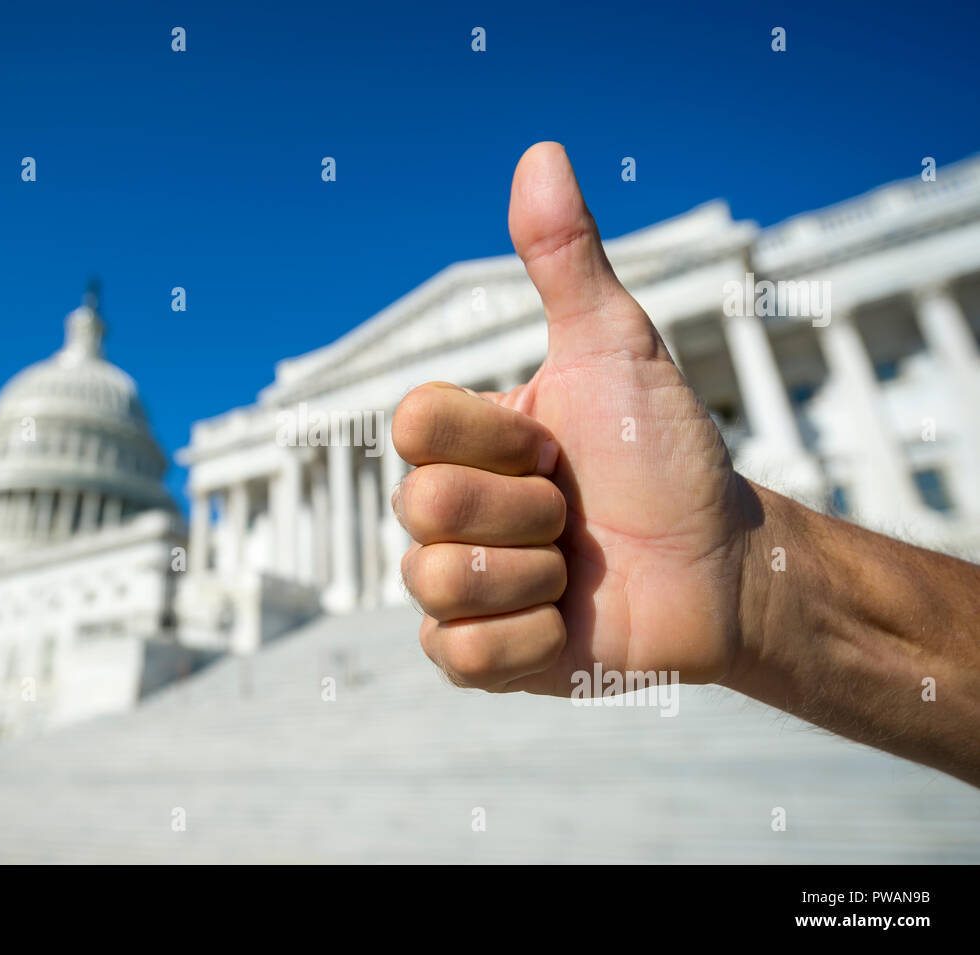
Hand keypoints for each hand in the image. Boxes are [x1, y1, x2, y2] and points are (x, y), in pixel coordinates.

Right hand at [392, 142, 757, 693]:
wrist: (721, 568)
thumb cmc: (666, 456)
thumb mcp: (619, 351)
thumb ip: (568, 263)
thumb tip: (541, 153)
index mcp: (461, 440)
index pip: (411, 426)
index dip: (494, 438)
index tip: (557, 444)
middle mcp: (444, 510)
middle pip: (423, 506)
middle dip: (528, 511)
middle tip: (576, 512)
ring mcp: (456, 586)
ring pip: (437, 582)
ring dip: (536, 575)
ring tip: (576, 570)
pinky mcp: (477, 657)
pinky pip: (460, 654)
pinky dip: (528, 639)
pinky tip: (565, 623)